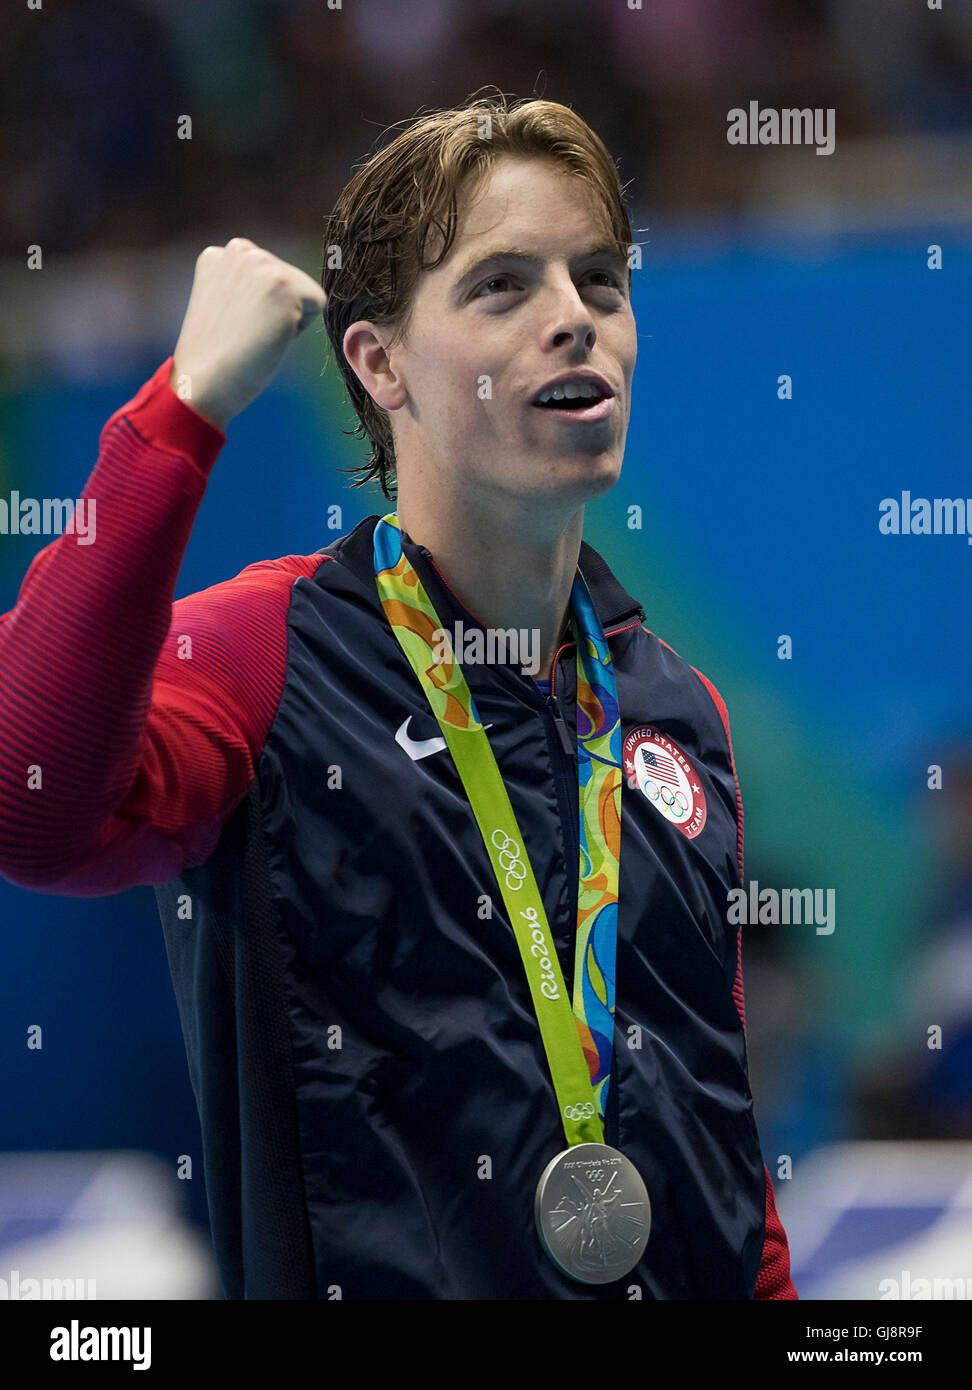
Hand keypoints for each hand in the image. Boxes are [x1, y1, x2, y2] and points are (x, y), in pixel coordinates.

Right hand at [169, 237, 326, 430]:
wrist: (203, 382)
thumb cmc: (213, 358)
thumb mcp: (221, 306)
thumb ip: (243, 286)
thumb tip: (278, 289)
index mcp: (218, 255)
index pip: (265, 277)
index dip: (256, 309)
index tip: (233, 326)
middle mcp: (239, 251)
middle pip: (287, 280)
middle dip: (275, 310)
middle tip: (243, 333)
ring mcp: (261, 264)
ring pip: (303, 291)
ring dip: (287, 318)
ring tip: (253, 334)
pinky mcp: (283, 283)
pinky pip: (317, 304)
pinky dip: (299, 328)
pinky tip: (268, 336)